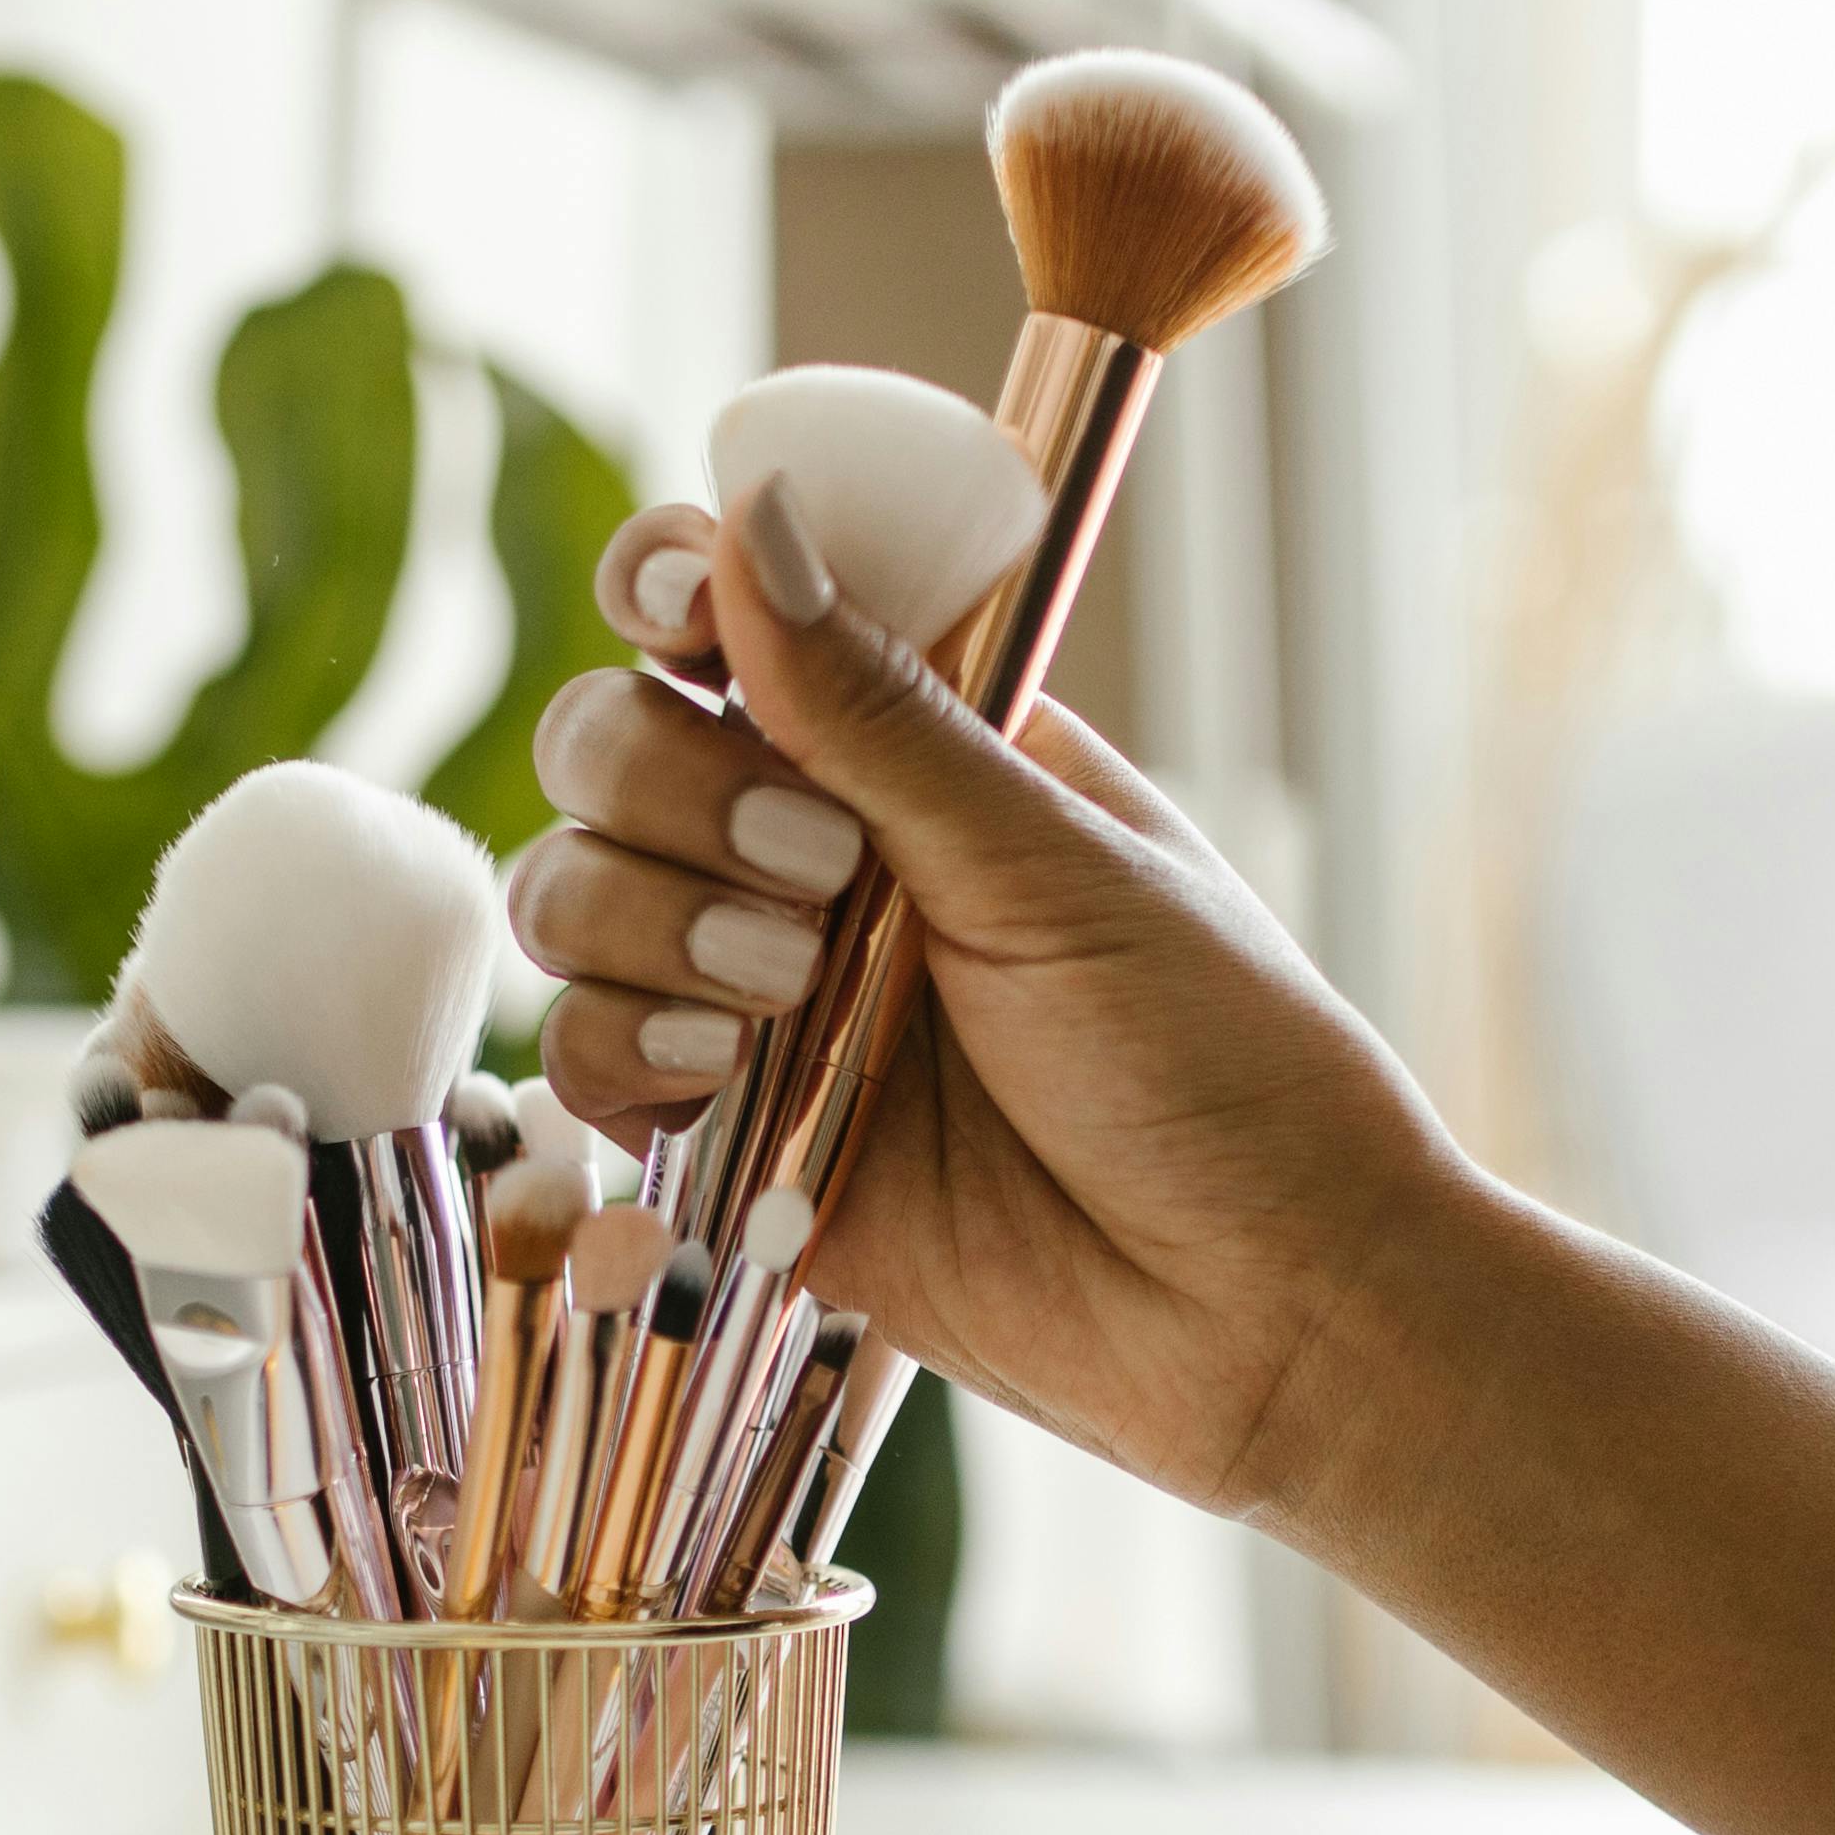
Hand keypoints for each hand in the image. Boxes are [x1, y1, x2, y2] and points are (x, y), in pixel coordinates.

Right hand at [504, 491, 1480, 1524]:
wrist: (1260, 1315)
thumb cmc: (1221, 1068)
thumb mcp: (1055, 868)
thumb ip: (880, 713)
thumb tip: (752, 520)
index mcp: (924, 748)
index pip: (739, 614)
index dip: (671, 591)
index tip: (674, 616)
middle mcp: (822, 854)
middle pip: (614, 742)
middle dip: (671, 790)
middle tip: (813, 869)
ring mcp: (763, 998)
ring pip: (574, 893)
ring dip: (643, 921)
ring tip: (778, 994)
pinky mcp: (731, 1144)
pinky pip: (584, 1063)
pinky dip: (617, 1055)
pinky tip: (719, 1078)